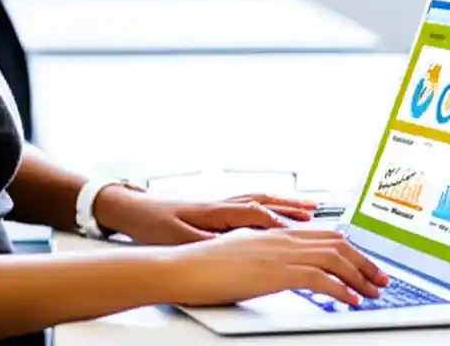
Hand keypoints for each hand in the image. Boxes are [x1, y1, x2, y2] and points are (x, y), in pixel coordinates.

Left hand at [95, 187, 316, 244]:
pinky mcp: (219, 207)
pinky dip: (273, 206)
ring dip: (287, 203)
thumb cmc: (153, 223)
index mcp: (214, 211)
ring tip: (310, 208)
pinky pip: (254, 203)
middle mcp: (222, 203)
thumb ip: (202, 244)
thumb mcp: (176, 238)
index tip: (297, 229)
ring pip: (262, 199)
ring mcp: (222, 203)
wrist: (132, 208)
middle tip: (316, 212)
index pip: (252, 214)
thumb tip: (224, 249)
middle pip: (264, 201)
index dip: (275, 221)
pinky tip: (281, 211)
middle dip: (291, 206)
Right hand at [168, 228, 389, 306]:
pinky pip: (320, 279)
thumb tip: (279, 267)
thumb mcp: (241, 254)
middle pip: (337, 243)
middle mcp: (282, 238)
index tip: (364, 263)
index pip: (324, 235)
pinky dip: (341, 289)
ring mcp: (280, 253)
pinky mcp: (276, 272)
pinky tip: (351, 301)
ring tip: (373, 292)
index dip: (350, 249)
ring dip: (359, 276)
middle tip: (380, 279)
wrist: (184, 267)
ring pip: (335, 258)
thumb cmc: (204, 266)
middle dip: (363, 262)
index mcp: (275, 233)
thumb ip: (265, 256)